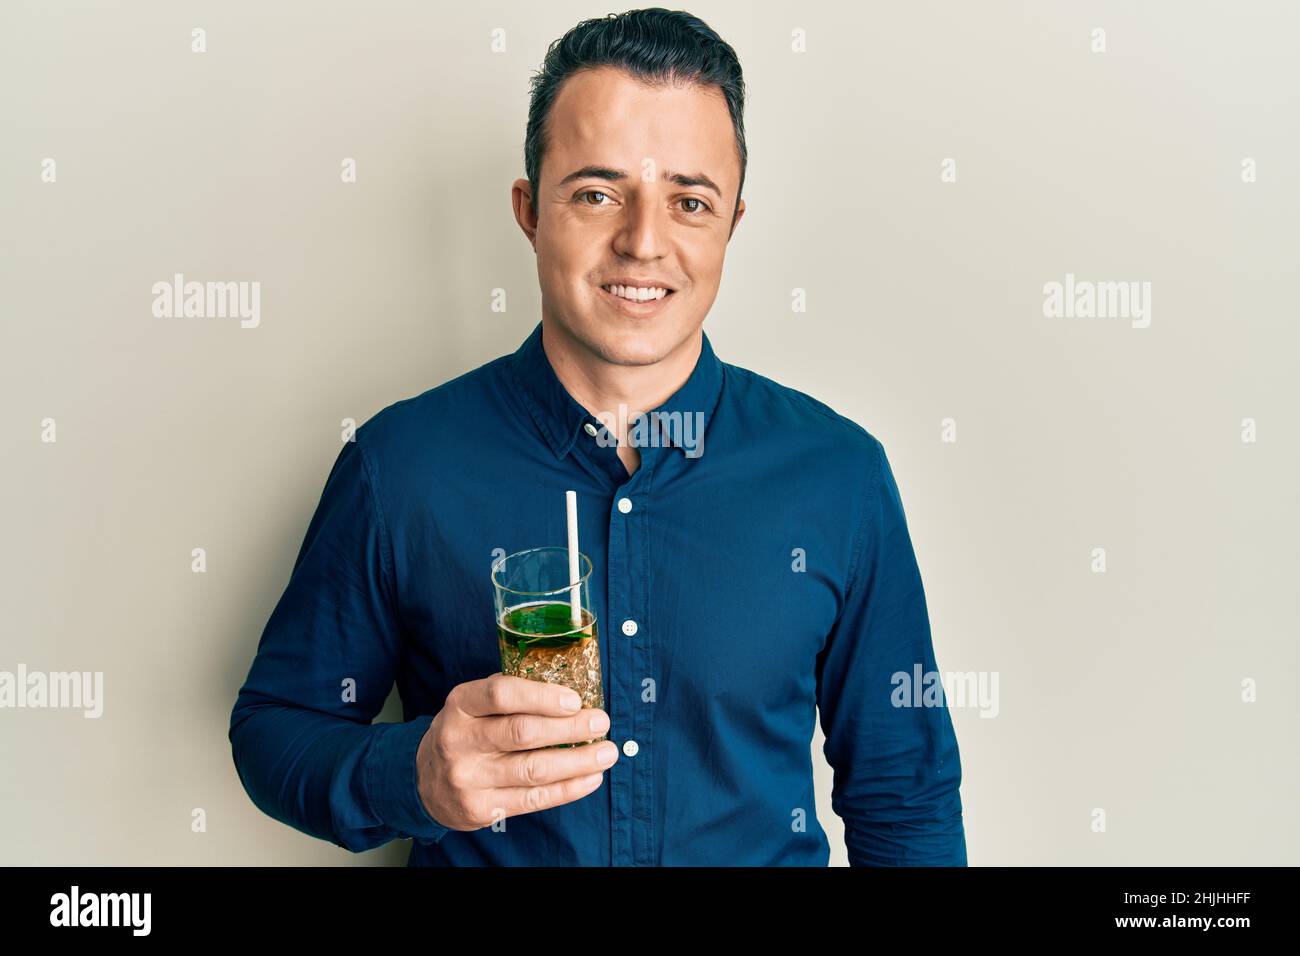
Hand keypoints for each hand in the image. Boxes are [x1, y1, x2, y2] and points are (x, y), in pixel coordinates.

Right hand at [415, 673, 616, 831]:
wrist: (425, 781)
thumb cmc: (465, 733)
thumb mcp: (472, 704)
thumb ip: (510, 694)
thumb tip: (568, 693)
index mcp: (460, 705)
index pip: (501, 694)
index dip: (542, 697)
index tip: (575, 700)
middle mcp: (459, 740)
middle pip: (523, 733)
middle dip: (570, 728)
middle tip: (600, 722)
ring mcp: (468, 778)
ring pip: (533, 769)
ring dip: (578, 761)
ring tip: (607, 753)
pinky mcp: (481, 809)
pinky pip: (534, 799)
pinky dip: (568, 789)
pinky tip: (590, 778)